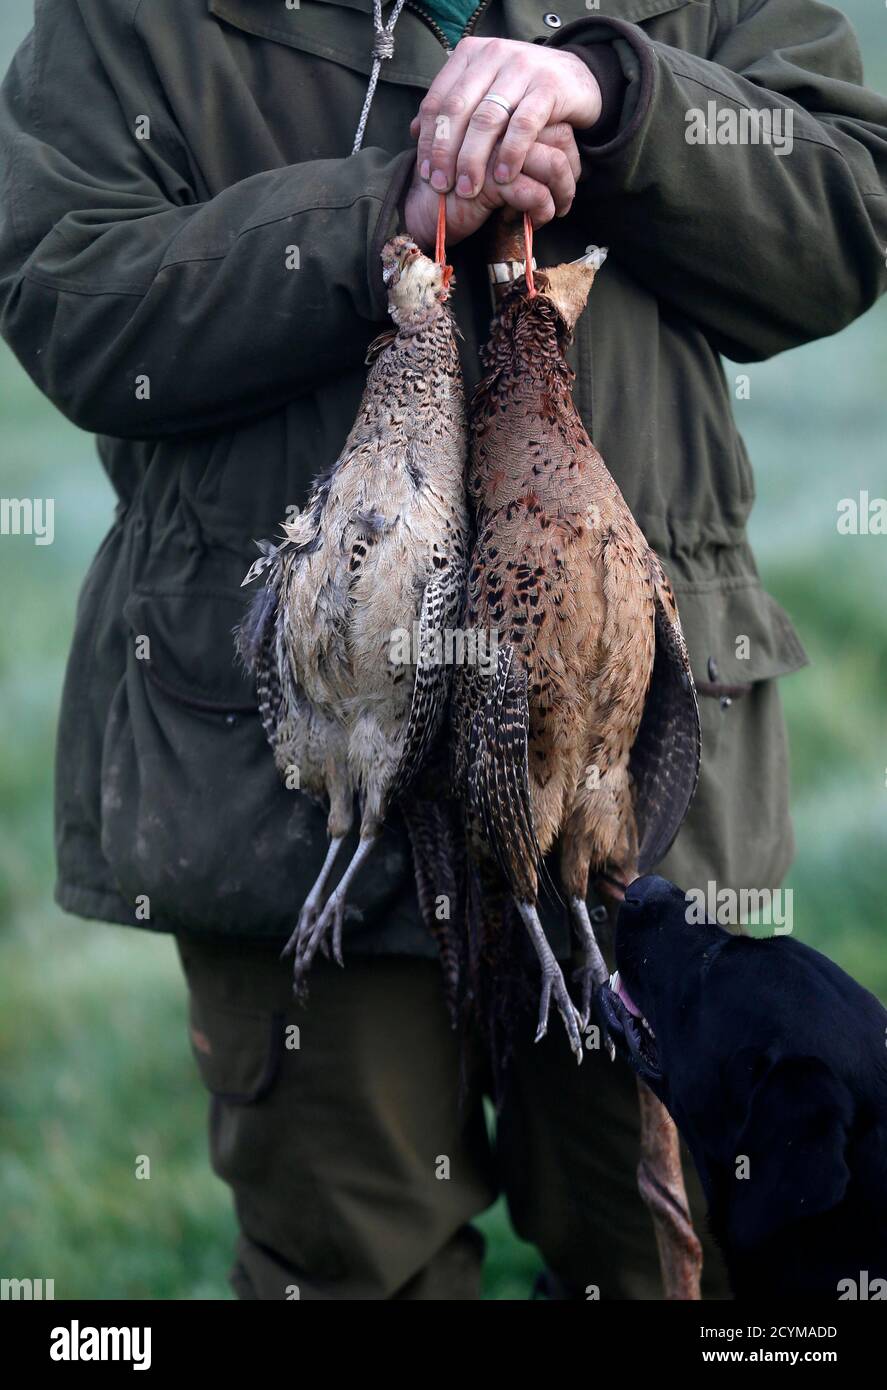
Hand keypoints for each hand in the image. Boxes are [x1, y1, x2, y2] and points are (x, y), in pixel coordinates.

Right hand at [404, 124, 580, 251]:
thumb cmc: (461, 186)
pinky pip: (535, 192)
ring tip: (558, 209)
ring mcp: (496, 149)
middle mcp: (500, 122)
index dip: (567, 147)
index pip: (551, 118)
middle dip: (570, 170)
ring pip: (553, 162)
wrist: (422, 210)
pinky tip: (538, 220)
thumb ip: (519, 149)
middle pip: (559, 134)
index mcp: (500, 109)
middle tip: (566, 196)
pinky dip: (543, 210)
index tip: (566, 174)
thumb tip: (565, 158)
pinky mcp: (490, 181)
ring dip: (562, 190)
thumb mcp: (494, 162)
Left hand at [410, 38, 599, 198]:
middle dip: (446, 153)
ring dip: (474, 158)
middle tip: (441, 185)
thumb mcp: (484, 91)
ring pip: (487, 118)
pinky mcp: (549, 86)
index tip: (425, 173)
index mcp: (470, 55)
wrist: (576, 76)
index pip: (438, 100)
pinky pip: (524, 124)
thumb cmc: (522, 92)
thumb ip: (453, 106)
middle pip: (457, 109)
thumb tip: (413, 131)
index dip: (429, 140)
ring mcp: (522, 67)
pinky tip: (503, 177)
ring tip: (468, 188)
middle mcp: (493, 55)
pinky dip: (511, 153)